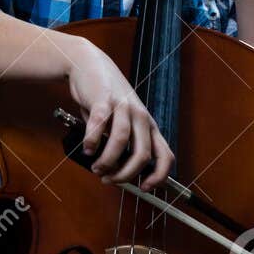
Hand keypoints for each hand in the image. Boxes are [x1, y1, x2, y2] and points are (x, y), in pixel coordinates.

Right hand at [64, 38, 174, 192]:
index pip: (166, 155)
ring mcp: (123, 107)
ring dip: (107, 161)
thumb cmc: (105, 100)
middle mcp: (141, 117)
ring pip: (121, 142)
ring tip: (96, 166)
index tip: (144, 188)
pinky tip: (87, 148)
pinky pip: (99, 125)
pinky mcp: (103, 99)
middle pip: (142, 155)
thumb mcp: (122, 122)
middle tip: (109, 179)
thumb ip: (123, 146)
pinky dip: (92, 141)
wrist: (88, 64)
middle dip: (125, 174)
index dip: (159, 176)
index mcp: (149, 126)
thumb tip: (117, 173)